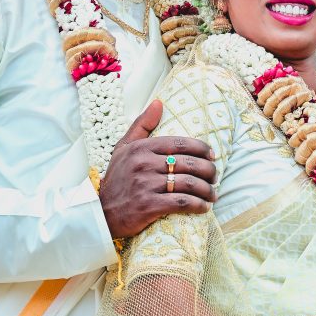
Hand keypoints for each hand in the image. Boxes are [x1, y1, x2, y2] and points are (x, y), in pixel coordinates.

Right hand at [99, 100, 217, 238]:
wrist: (100, 212)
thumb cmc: (117, 178)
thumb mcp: (124, 147)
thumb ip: (142, 125)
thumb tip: (159, 102)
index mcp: (141, 148)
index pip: (180, 143)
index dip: (201, 148)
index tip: (212, 155)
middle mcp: (144, 164)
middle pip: (189, 163)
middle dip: (208, 171)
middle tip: (215, 176)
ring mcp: (146, 185)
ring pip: (188, 183)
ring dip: (207, 190)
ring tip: (213, 194)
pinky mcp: (148, 206)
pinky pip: (181, 203)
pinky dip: (198, 205)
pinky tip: (204, 207)